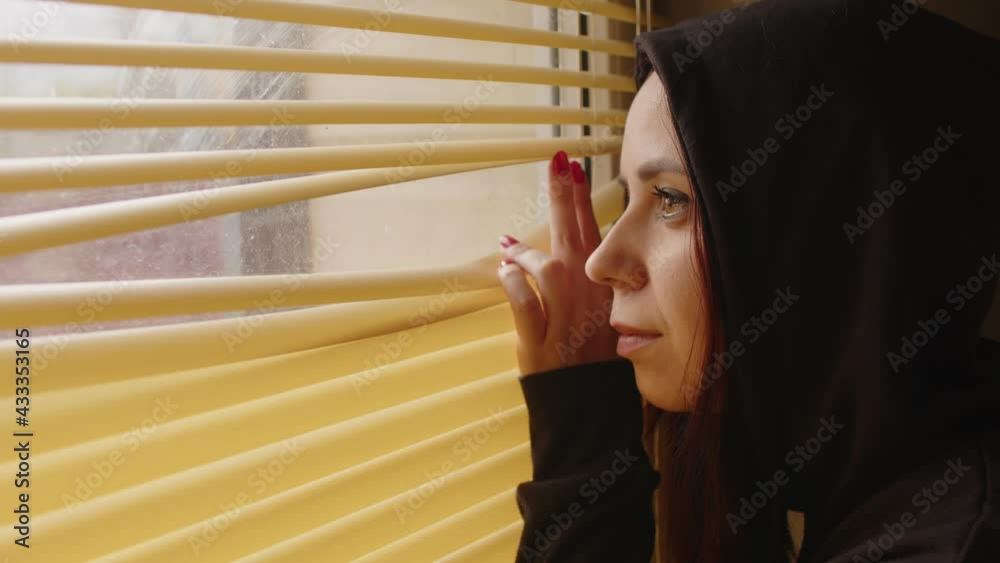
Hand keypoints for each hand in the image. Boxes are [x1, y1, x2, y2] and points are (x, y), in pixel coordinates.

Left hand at [496, 150, 620, 375]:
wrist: (590, 409)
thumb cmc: (592, 362)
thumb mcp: (599, 318)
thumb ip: (578, 283)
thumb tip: (534, 249)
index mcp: (604, 291)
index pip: (593, 234)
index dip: (580, 199)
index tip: (572, 166)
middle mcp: (588, 300)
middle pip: (573, 237)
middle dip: (564, 196)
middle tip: (557, 161)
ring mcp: (565, 321)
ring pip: (546, 270)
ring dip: (526, 255)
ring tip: (508, 247)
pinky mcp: (540, 344)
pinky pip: (524, 305)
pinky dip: (512, 285)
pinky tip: (503, 272)